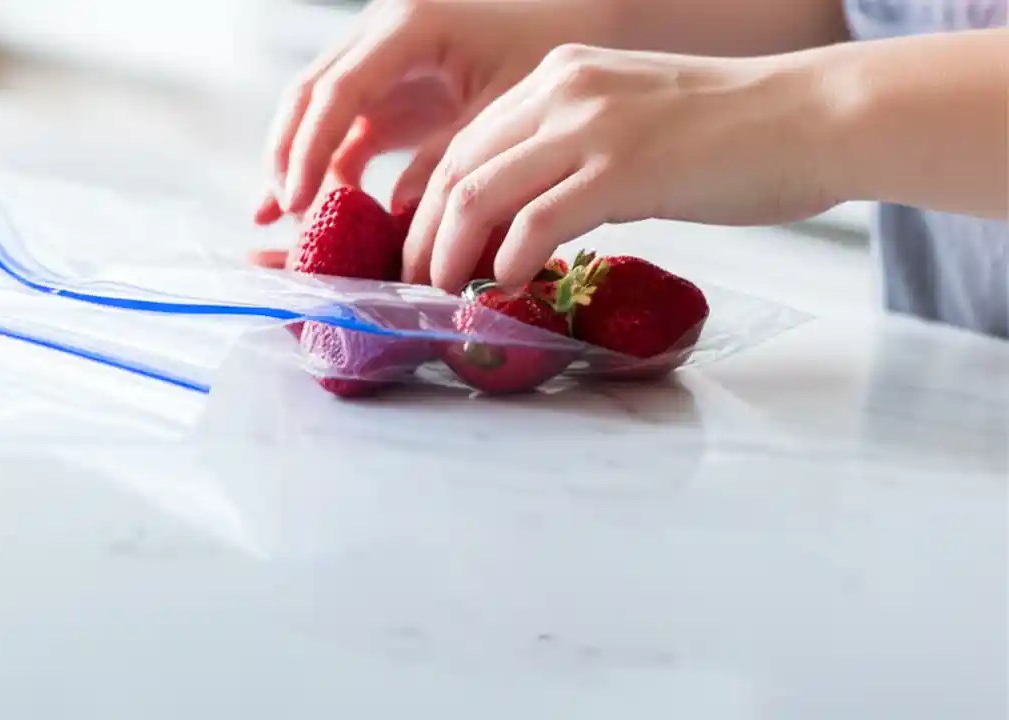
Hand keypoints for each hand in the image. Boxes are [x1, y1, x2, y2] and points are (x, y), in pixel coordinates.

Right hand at [255, 0, 617, 223]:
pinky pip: (341, 131)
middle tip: (281, 214)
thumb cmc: (545, 46)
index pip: (339, 89)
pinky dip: (324, 169)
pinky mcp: (385, 92)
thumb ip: (450, 154)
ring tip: (279, 220)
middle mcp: (378, 34)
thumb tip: (401, 214)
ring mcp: (376, 62)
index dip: (310, 146)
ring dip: (296, 164)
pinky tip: (307, 210)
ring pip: (315, 112)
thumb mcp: (503, 104)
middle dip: (287, 155)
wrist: (570, 14)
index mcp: (409, 24)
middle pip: (308, 95)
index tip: (296, 199)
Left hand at [405, 44, 840, 290]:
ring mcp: (591, 127)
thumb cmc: (733, 131)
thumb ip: (574, 152)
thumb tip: (530, 216)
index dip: (432, 204)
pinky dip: (508, 263)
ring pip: (479, 196)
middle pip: (458, 170)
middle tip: (419, 283)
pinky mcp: (622, 170)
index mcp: (559, 76)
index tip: (424, 248)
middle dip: (426, 234)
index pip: (465, 143)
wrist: (814, 116)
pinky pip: (535, 223)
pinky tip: (507, 286)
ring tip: (448, 293)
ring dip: (451, 254)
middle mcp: (562, 90)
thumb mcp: (631, 119)